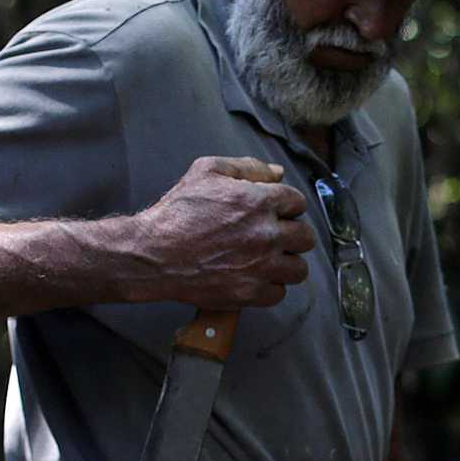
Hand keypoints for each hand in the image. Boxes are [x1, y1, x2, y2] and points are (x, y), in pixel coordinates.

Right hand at [125, 157, 314, 309]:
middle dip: (291, 234)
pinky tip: (254, 277)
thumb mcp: (207, 171)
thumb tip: (277, 173)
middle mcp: (266, 234)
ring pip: (298, 269)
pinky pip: (279, 293)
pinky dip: (269, 287)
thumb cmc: (177, 211)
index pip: (297, 202)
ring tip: (267, 260)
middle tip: (272, 236)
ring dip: (286, 263)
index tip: (275, 212)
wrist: (154, 253)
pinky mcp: (250, 293)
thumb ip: (247, 167)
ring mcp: (260, 267)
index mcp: (258, 201)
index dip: (286, 206)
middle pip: (305, 237)